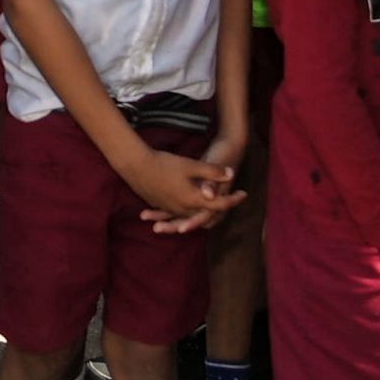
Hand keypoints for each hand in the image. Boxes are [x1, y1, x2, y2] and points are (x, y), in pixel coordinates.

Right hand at [121, 143, 241, 231]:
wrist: (135, 166)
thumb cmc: (164, 164)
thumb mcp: (191, 165)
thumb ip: (211, 171)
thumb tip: (231, 173)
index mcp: (193, 199)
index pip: (219, 204)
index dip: (233, 199)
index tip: (244, 193)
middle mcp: (183, 208)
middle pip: (206, 214)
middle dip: (220, 209)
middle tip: (231, 201)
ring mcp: (171, 208)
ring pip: (191, 216)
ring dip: (202, 214)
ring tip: (212, 209)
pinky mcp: (160, 205)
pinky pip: (177, 213)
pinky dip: (186, 211)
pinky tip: (187, 205)